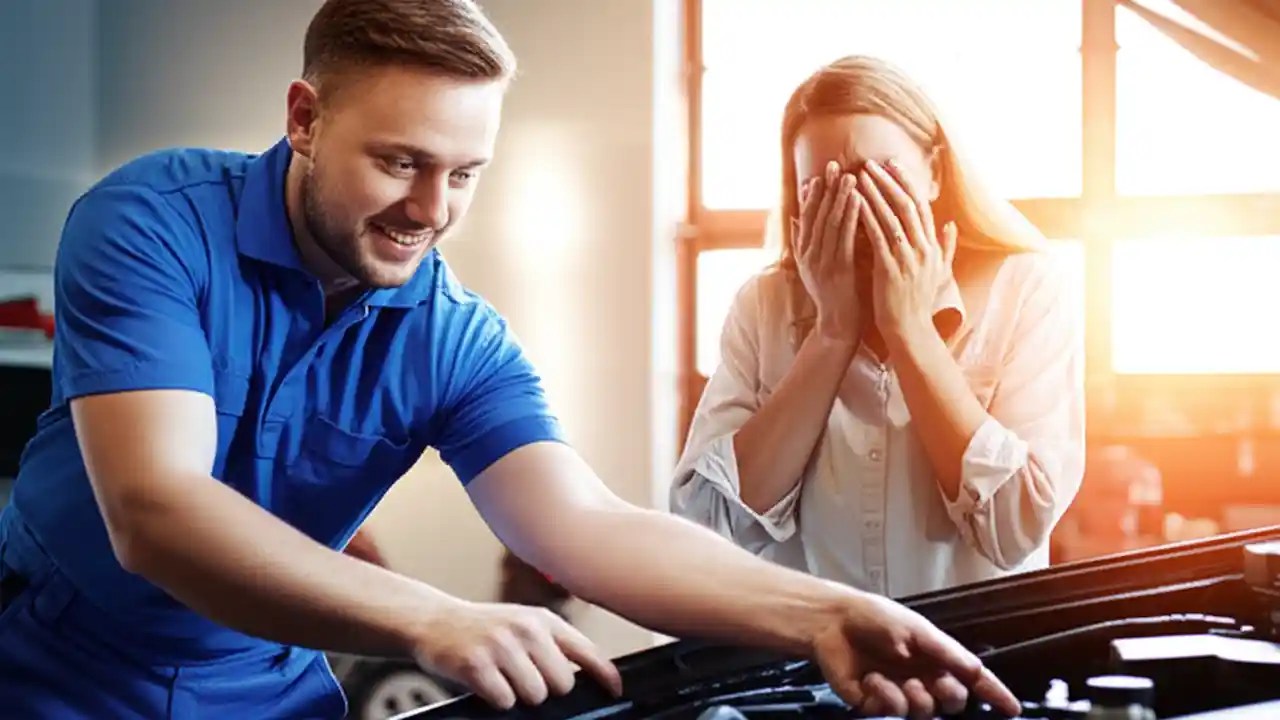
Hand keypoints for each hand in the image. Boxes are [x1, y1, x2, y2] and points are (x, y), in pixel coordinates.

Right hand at [412, 600, 622, 708]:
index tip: (615, 690)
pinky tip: (486, 682)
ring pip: (535, 695)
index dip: (605, 674)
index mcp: (542, 619)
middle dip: (546, 690)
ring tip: (503, 678)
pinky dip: (497, 700)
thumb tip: (585, 676)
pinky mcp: (477, 664)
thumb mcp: (523, 624)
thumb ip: (552, 644)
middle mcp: (526, 629)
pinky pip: (505, 701)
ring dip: (520, 696)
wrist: (433, 620)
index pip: (586, 649)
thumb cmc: (483, 628)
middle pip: (562, 683)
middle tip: (523, 678)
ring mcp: (501, 645)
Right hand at [793, 160, 862, 342]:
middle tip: (833, 165)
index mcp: (804, 253)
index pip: (807, 217)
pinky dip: (851, 217)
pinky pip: (845, 238)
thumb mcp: (814, 267)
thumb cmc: (833, 295)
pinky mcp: (839, 269)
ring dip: (840, 197)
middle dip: (826, 189)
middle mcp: (810, 255)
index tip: (820, 173)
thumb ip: (806, 242)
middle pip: (817, 215)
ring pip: (831, 223)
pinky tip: (859, 200)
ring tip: (849, 176)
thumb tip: (798, 217)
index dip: (813, 194)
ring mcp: (823, 262)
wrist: (837, 326)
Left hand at [811, 591, 1019, 718]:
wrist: (833, 623)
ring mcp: (899, 691)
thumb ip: (947, 653)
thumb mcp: (916, 630)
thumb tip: (977, 670)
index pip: (972, 679)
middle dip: (948, 697)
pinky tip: (874, 680)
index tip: (1012, 708)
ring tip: (894, 677)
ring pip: (923, 712)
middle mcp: (921, 676)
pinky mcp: (875, 703)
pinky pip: (891, 713)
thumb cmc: (874, 618)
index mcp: (936, 657)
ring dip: (913, 697)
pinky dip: (885, 697)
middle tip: (935, 683)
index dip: (994, 694)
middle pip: (951, 703)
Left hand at [856, 158, 956, 348]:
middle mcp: (924, 248)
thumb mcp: (939, 272)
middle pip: (907, 205)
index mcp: (932, 246)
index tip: (893, 164)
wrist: (909, 330)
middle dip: (889, 181)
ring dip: (875, 193)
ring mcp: (908, 257)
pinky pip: (878, 236)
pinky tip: (854, 202)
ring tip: (858, 175)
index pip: (921, 206)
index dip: (907, 183)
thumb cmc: (918, 302)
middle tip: (872, 162)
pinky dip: (866, 216)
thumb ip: (946, 247)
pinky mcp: (891, 268)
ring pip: (892, 216)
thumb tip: (950, 224)